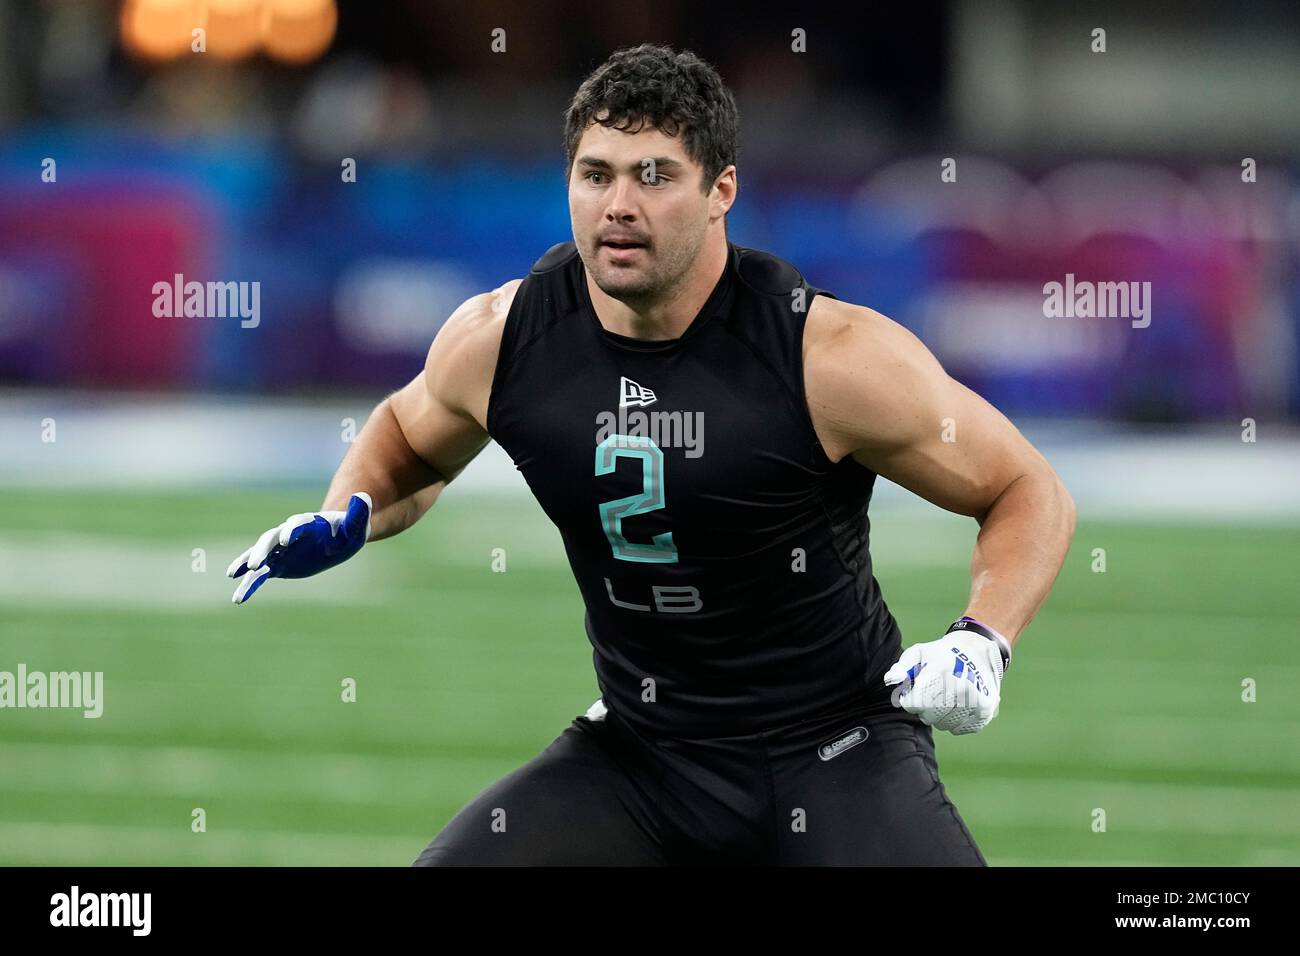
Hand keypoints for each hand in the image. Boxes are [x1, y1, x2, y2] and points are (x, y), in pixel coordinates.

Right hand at [226, 492, 371, 604]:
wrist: (336, 540)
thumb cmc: (347, 531)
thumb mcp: (356, 525)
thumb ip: (359, 513)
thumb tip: (363, 497)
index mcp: (308, 523)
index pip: (297, 524)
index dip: (291, 530)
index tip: (286, 541)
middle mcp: (288, 534)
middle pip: (271, 539)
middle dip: (262, 550)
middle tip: (255, 564)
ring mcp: (280, 550)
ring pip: (259, 554)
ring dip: (247, 563)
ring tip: (232, 574)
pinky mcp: (277, 564)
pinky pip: (260, 575)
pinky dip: (249, 584)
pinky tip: (238, 598)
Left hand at [882, 629, 1004, 734]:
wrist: (977, 653)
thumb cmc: (941, 655)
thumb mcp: (919, 653)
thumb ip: (903, 666)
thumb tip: (891, 680)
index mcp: (941, 668)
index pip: (916, 702)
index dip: (910, 701)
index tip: (913, 695)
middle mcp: (961, 683)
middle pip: (929, 715)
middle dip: (924, 710)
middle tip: (929, 697)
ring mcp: (975, 698)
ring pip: (943, 724)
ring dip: (938, 717)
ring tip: (943, 700)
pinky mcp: (985, 711)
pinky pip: (959, 729)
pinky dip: (953, 722)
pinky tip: (955, 707)